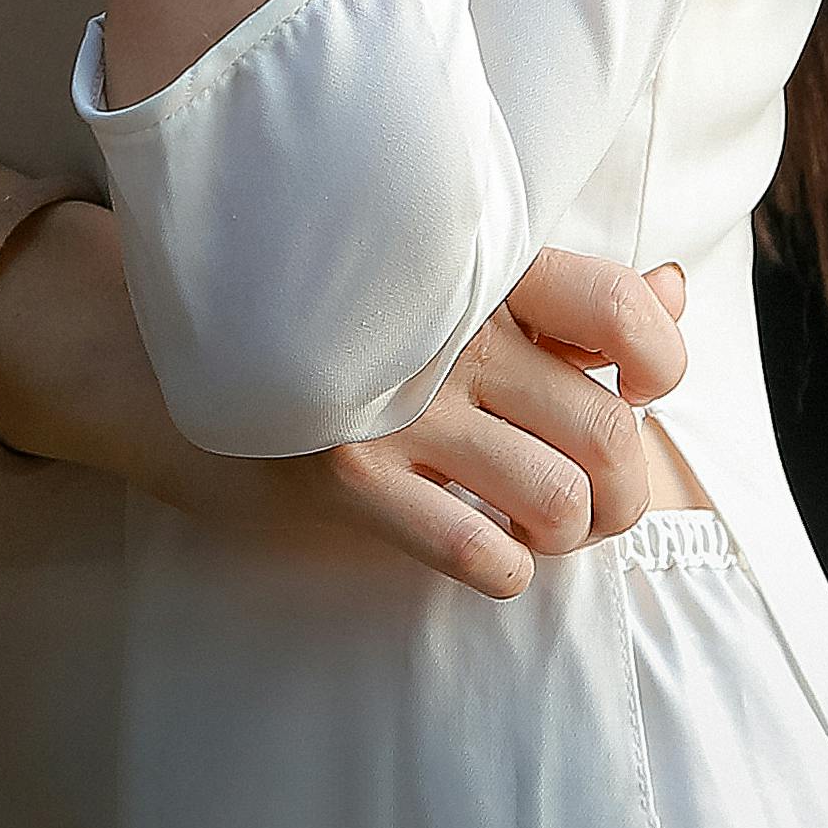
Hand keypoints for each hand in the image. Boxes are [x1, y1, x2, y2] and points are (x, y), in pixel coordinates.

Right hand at [0, 212, 688, 599]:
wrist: (151, 333)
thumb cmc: (317, 299)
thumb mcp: (435, 266)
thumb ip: (559, 283)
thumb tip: (676, 291)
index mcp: (475, 260)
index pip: (624, 308)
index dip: (662, 360)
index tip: (632, 384)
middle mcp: (447, 330)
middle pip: (612, 432)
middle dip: (624, 484)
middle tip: (593, 488)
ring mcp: (397, 408)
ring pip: (562, 503)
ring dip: (567, 532)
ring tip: (533, 520)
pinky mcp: (346, 480)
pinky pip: (480, 554)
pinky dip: (503, 567)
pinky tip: (476, 543)